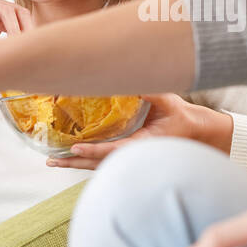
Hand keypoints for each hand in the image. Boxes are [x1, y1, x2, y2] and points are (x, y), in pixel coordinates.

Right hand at [0, 0, 31, 61]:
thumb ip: (2, 47)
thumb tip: (23, 54)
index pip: (22, 16)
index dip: (31, 27)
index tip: (37, 44)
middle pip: (16, 8)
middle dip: (25, 23)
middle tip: (29, 41)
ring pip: (0, 6)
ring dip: (10, 22)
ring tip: (14, 37)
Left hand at [45, 93, 232, 169]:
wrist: (195, 132)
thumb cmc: (181, 117)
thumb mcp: (169, 102)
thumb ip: (151, 93)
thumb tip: (132, 81)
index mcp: (142, 144)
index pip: (113, 150)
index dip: (93, 150)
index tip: (75, 147)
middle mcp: (133, 154)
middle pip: (99, 163)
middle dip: (75, 162)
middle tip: (52, 161)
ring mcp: (130, 157)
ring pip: (98, 165)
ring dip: (77, 163)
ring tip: (53, 162)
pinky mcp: (127, 155)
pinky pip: (103, 160)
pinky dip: (86, 159)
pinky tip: (69, 156)